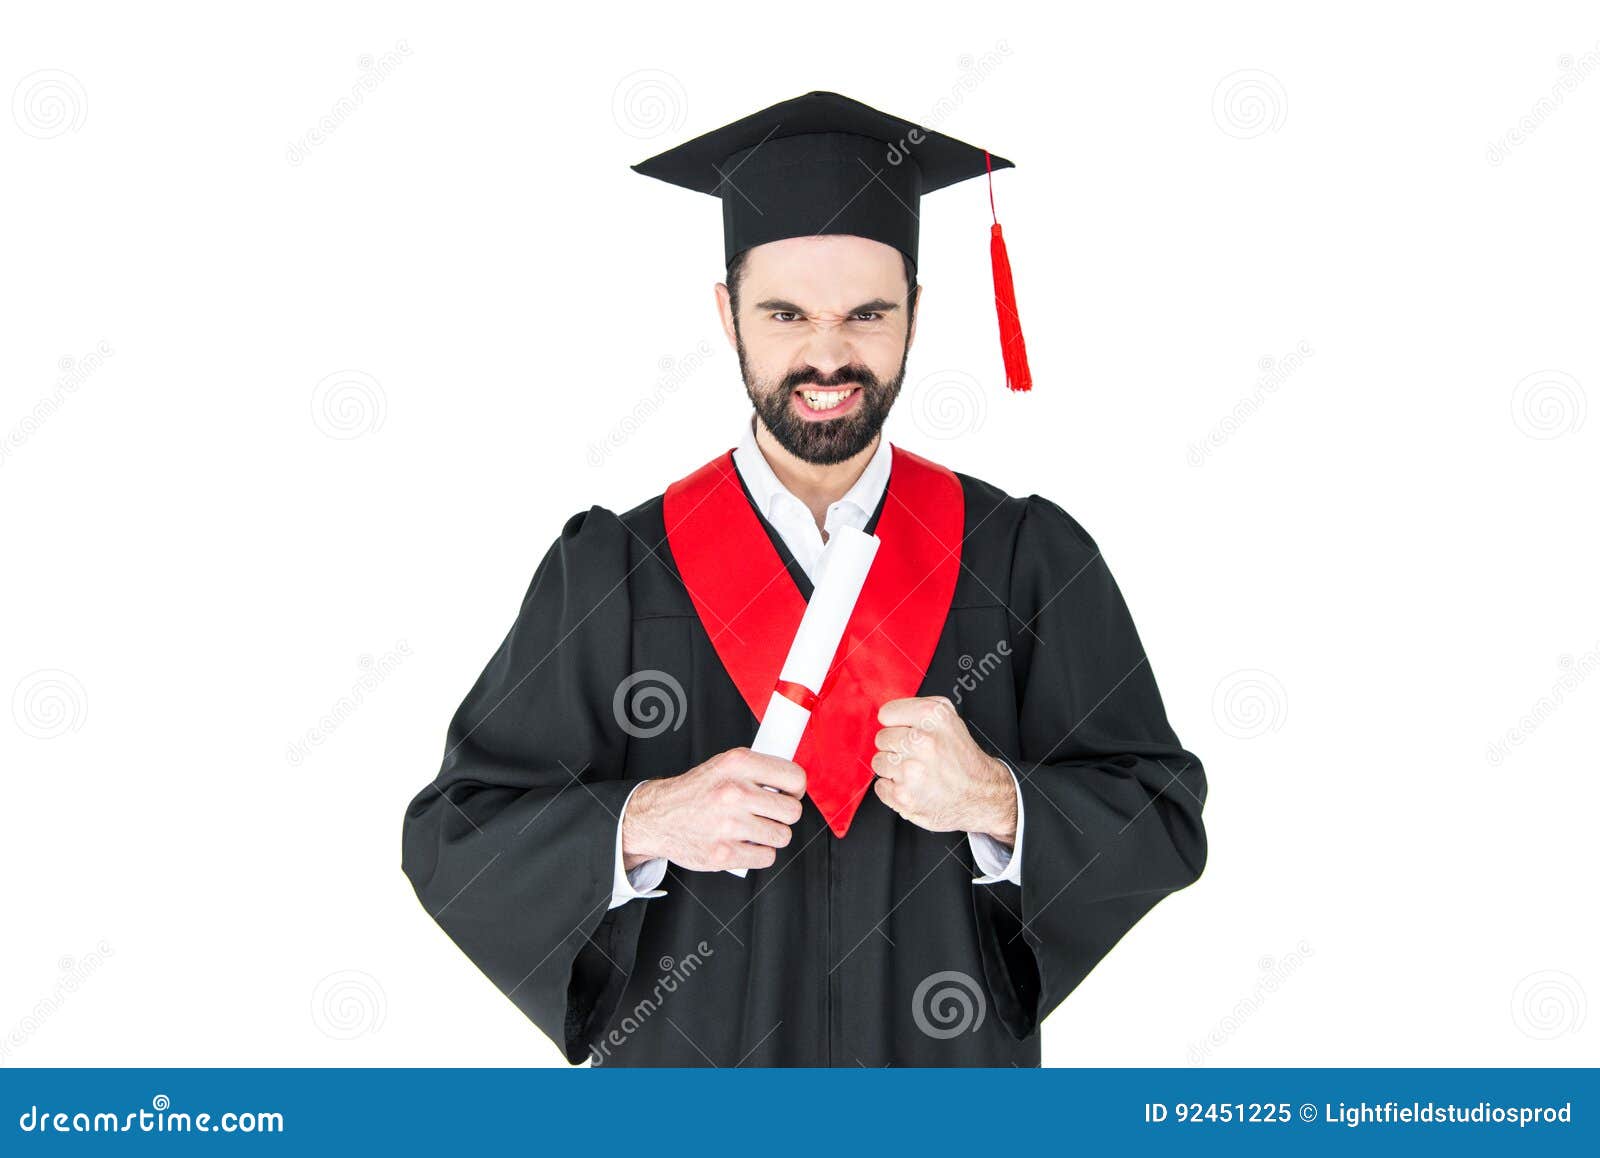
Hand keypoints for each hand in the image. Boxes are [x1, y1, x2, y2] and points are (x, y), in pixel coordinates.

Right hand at [621, 747, 805, 871]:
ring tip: (753, 828)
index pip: (794, 777)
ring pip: (781, 836)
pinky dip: (759, 853)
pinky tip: (745, 843)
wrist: (657, 817)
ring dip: (771, 835)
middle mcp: (733, 792)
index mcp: (737, 764)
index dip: (796, 789)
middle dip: (784, 815)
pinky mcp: (723, 854)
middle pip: (792, 811)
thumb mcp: (724, 766)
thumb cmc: (695, 792)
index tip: (789, 794)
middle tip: (769, 813)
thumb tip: (792, 784)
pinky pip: (766, 857)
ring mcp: (728, 825)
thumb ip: (757, 771)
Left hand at [871, 696, 1016, 843]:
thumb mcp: (952, 719)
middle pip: (881, 738)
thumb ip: (921, 708)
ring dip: (893, 768)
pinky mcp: (904, 796)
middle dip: (896, 747)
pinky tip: (912, 786)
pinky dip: (893, 789)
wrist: (981, 795)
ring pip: (878, 762)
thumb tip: (893, 712)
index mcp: (933, 717)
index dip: (896, 723)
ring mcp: (911, 770)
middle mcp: (921, 741)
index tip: (904, 730)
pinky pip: (880, 786)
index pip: (887, 713)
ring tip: (915, 771)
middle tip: (915, 755)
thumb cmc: (964, 759)